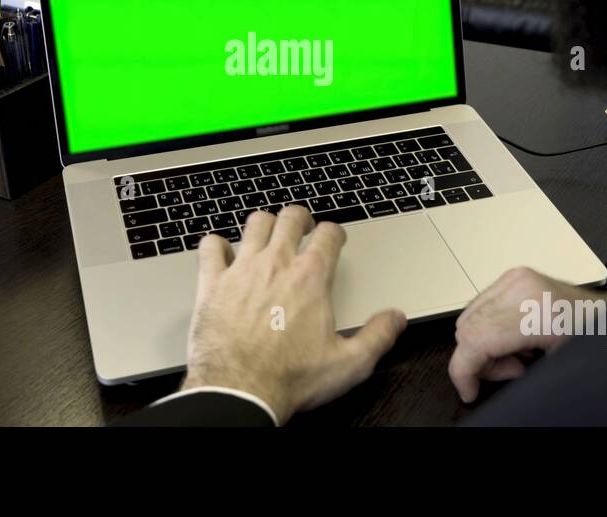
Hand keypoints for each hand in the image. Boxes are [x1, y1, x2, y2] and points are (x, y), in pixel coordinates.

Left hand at [182, 205, 406, 423]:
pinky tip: (222, 253)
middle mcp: (276, 264)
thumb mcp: (349, 363)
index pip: (328, 234)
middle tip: (301, 227)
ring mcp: (242, 269)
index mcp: (311, 277)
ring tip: (267, 234)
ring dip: (263, 225)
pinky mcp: (212, 282)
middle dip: (299, 218)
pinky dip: (217, 245)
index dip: (334, 232)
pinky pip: (211, 246)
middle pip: (290, 218)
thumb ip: (377, 336)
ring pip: (254, 223)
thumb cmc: (289, 377)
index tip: (334, 239)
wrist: (239, 389)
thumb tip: (395, 319)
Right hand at [449, 266, 606, 402]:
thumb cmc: (596, 339)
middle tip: (510, 370)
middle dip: (479, 360)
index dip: (464, 372)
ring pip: (468, 319)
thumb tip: (476, 384)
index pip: (474, 339)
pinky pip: (479, 307)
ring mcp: (515, 278)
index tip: (469, 390)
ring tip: (517, 355)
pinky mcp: (513, 277)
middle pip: (467, 330)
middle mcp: (521, 287)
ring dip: (484, 345)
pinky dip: (489, 329)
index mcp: (535, 310)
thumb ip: (510, 372)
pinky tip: (515, 338)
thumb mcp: (555, 366)